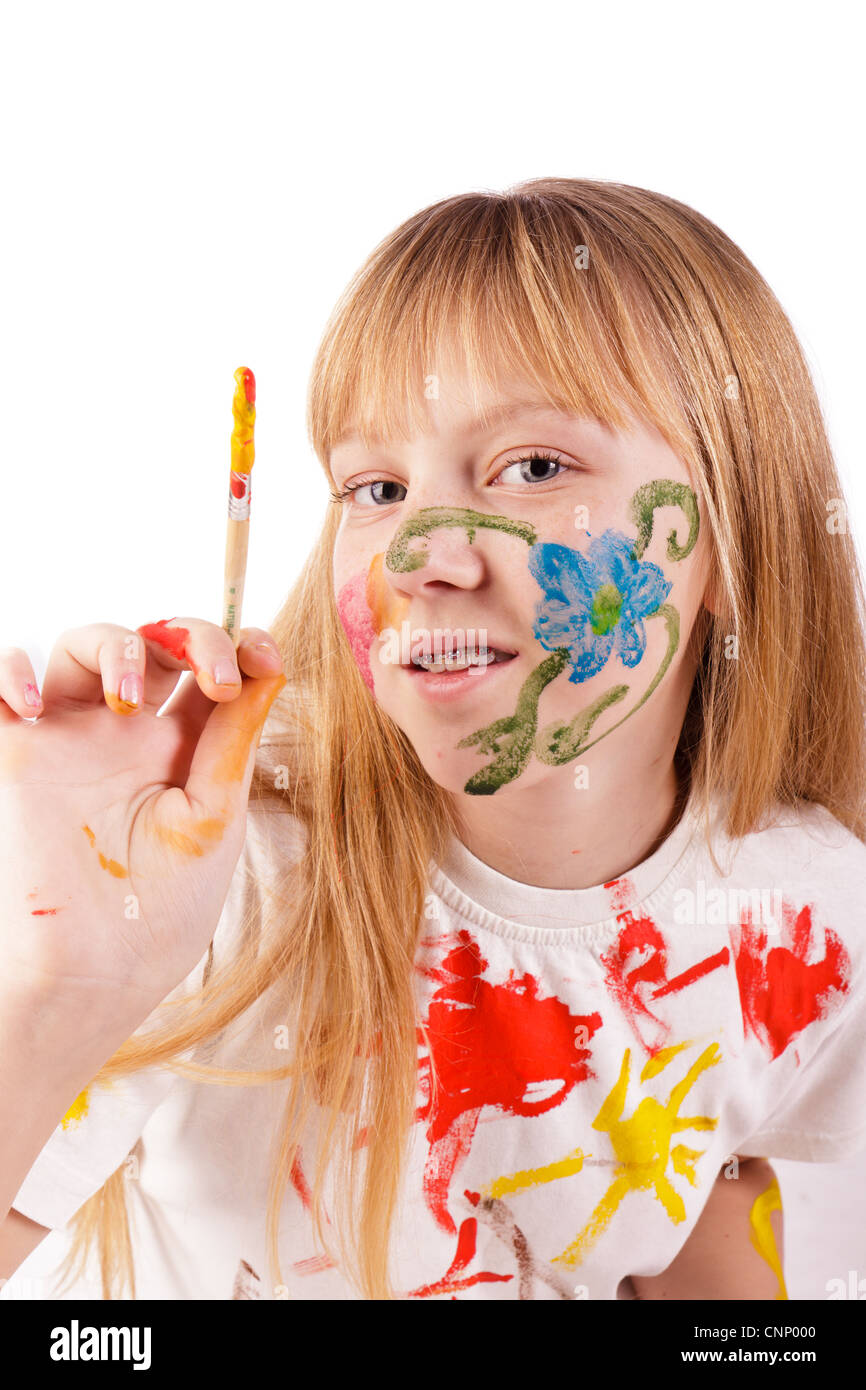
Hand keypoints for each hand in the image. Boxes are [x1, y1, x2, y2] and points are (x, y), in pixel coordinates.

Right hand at [0, 619, 285, 1034]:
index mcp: (181, 752)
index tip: (264, 657)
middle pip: (154, 644)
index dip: (235, 646)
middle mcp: (126, 737)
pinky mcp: (18, 753)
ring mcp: (71, 739)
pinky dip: (5, 669)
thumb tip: (271, 662)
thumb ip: (234, 738)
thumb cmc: (160, 913)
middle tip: (214, 675)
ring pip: (83, 644)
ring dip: (115, 643)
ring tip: (132, 691)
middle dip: (189, 635)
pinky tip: (30, 702)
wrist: (92, 974)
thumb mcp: (215, 816)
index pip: (206, 670)